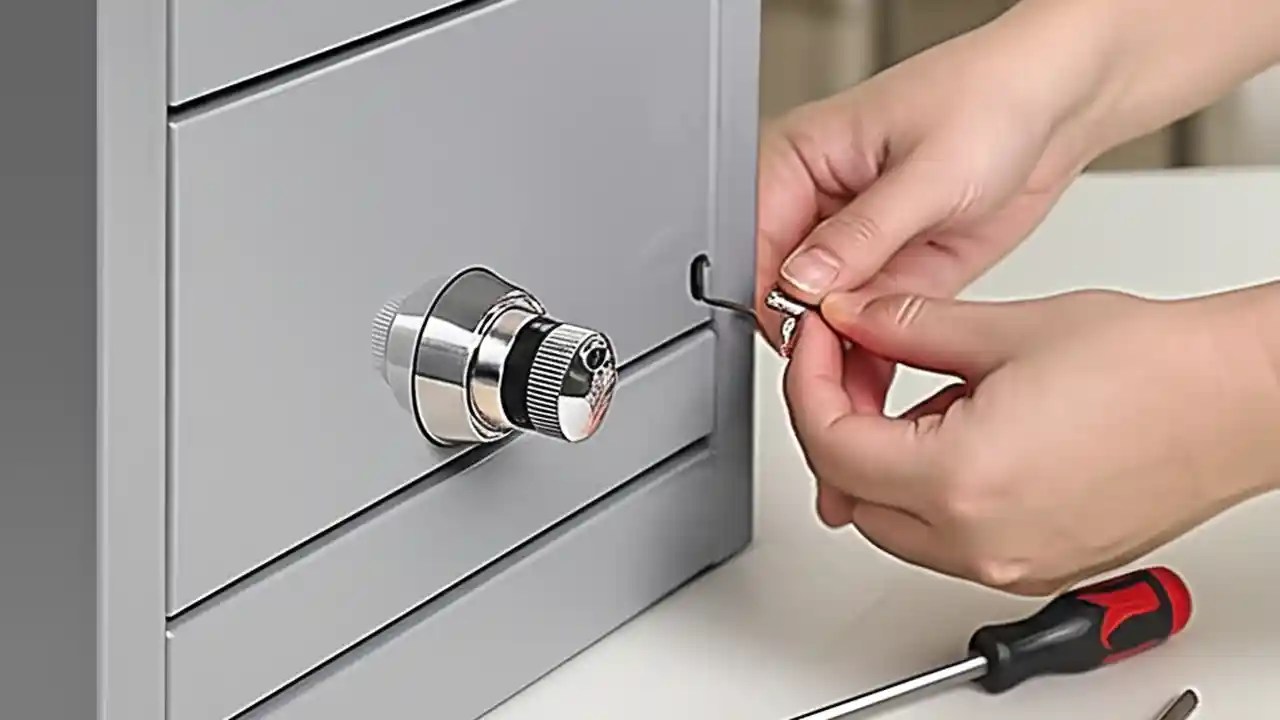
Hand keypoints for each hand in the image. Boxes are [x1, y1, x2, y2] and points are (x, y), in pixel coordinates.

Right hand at [755, 18, 1099, 347]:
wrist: (1056, 107)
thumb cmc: (990, 100)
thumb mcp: (926, 173)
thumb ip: (861, 235)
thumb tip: (804, 282)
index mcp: (800, 158)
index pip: (753, 239)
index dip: (770, 291)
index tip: (805, 326)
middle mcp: (818, 203)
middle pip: (778, 285)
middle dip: (806, 326)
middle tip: (842, 350)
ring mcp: (853, 242)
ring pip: (820, 314)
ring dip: (841, 344)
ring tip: (873, 357)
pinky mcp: (889, 271)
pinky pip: (864, 323)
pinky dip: (873, 346)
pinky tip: (888, 357)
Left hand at [783, 286, 1279, 595]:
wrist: (1237, 400)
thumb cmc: (1153, 369)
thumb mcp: (1002, 329)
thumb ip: (903, 326)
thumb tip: (848, 317)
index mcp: (961, 482)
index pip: (831, 445)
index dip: (808, 382)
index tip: (816, 341)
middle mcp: (978, 542)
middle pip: (852, 493)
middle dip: (835, 422)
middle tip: (850, 359)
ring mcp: (1008, 563)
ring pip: (893, 522)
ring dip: (879, 457)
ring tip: (911, 388)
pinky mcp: (1034, 565)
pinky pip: (945, 537)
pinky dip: (927, 486)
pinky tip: (952, 427)